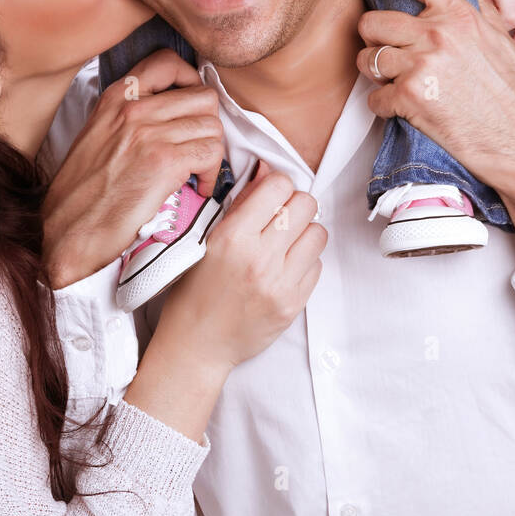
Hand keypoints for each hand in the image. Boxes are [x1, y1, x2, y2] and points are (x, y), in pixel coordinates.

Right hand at [40, 50, 224, 288]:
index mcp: (116, 95)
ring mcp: (148, 132)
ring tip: (197, 171)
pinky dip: (211, 173)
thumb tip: (171, 108)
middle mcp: (133, 107)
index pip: (168, 61)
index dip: (190, 81)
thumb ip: (130, 113)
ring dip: (212, 152)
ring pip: (212, 126)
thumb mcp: (99, 132)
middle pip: (202, 97)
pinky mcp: (164, 162)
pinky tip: (197, 187)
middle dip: (207, 125)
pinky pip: (211, 153)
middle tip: (198, 147)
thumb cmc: (82, 190)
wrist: (67, 229)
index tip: (191, 108)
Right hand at [154, 162, 326, 374]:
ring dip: (304, 234)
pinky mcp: (293, 305)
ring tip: (285, 244)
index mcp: (233, 237)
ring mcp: (279, 284)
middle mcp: (259, 258)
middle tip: (281, 219)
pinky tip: (284, 269)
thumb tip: (268, 171)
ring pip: (318, 234)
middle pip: (306, 205)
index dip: (277, 186)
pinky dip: (305, 263)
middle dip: (295, 206)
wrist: (197, 344)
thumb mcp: (207, 239)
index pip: (279, 186)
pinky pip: (318, 266)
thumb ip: (241, 204)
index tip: (271, 197)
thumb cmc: (195, 289)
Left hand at [356, 0, 514, 205]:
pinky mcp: (410, 97)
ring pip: (367, 59)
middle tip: (385, 51)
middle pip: (373, 21)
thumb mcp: (501, 37)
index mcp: (458, 14)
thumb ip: (479, 6)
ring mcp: (421, 64)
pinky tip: (402, 108)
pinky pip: (374, 97)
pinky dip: (383, 106)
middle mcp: (436, 34)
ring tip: (393, 82)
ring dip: (375, 74)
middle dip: (373, 38)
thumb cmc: (513, 92)